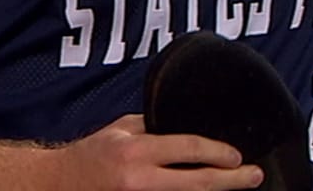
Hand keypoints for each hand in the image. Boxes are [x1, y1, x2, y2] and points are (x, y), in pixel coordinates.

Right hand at [53, 114, 264, 190]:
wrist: (58, 184)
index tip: (237, 156)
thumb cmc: (92, 155)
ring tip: (238, 186)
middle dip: (231, 180)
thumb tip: (191, 127)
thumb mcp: (122, 131)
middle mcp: (139, 180)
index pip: (187, 149)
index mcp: (135, 152)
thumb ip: (155, 130)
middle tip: (254, 175)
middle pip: (197, 184)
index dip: (217, 153)